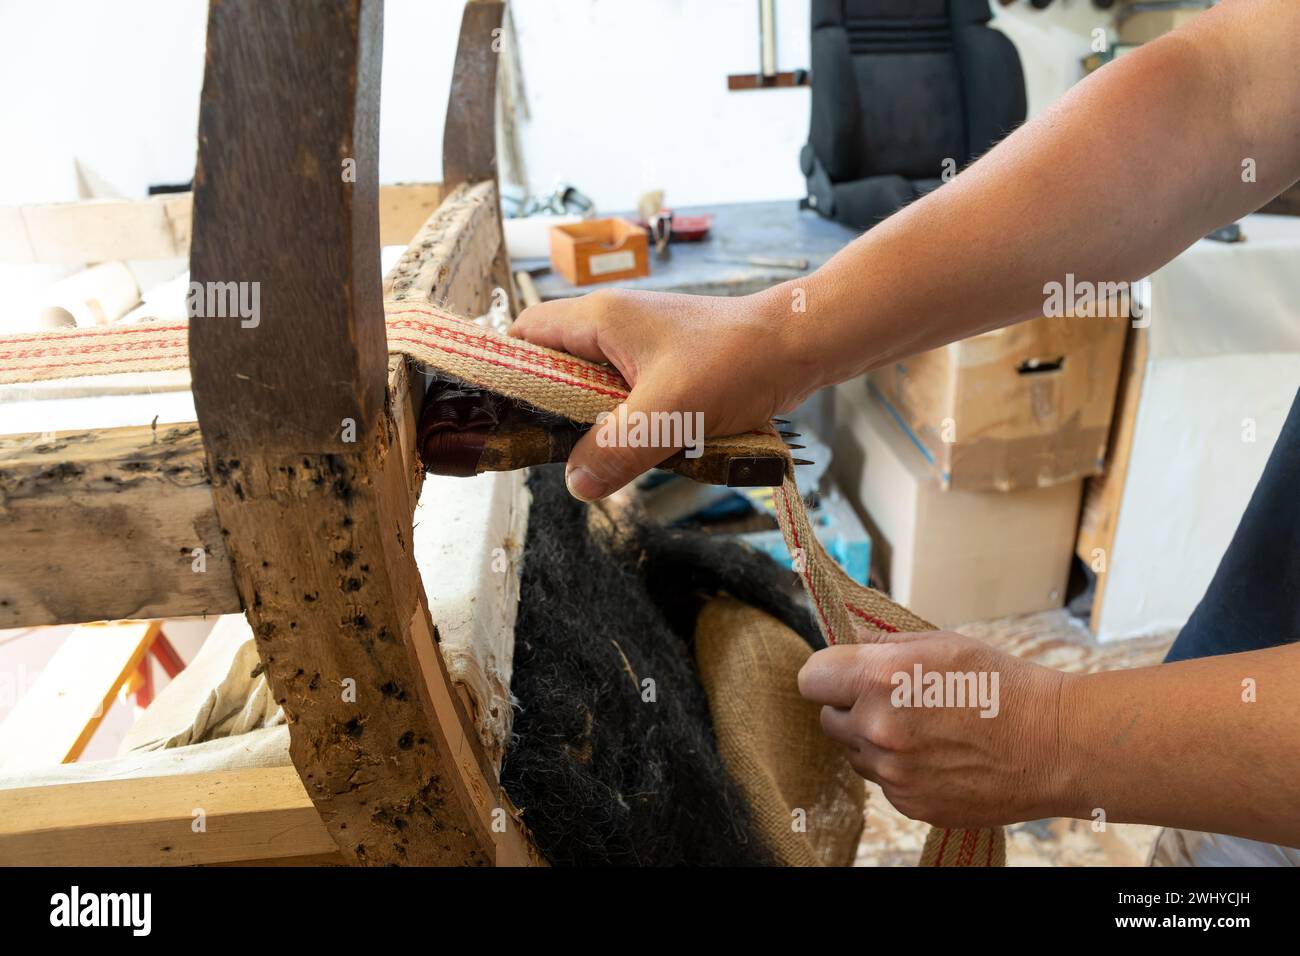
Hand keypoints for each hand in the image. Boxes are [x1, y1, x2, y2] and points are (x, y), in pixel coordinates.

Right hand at [509, 287, 821, 499]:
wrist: (801, 345)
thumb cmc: (738, 362)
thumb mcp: (670, 413)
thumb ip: (616, 449)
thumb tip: (575, 483)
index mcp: (601, 319)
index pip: (526, 335)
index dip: (504, 372)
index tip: (496, 417)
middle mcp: (614, 324)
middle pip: (554, 365)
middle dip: (548, 408)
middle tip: (544, 450)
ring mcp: (641, 344)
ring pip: (592, 386)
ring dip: (592, 422)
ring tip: (592, 455)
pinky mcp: (666, 365)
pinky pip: (625, 396)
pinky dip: (625, 423)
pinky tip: (637, 450)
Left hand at [797, 631, 1070, 827]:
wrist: (1055, 745)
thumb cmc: (1001, 685)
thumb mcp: (940, 643)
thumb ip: (882, 647)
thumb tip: (846, 647)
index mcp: (880, 679)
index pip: (810, 678)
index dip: (828, 674)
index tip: (845, 674)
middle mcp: (878, 729)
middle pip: (828, 718)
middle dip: (851, 707)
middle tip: (895, 699)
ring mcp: (893, 773)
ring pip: (856, 754)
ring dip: (874, 740)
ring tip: (926, 728)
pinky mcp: (910, 804)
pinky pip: (884, 783)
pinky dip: (900, 770)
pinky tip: (939, 755)